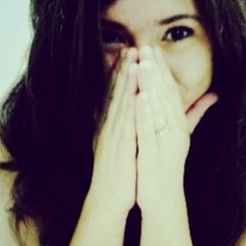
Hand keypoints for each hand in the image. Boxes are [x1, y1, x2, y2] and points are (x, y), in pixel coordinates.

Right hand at [90, 48, 137, 211]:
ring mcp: (112, 136)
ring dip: (125, 82)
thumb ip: (115, 128)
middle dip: (123, 70)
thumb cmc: (117, 172)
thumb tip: (114, 114)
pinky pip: (125, 123)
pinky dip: (130, 106)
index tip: (128, 54)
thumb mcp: (115, 146)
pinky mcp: (120, 147)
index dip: (120, 74)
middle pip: (115, 94)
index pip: (114, 95)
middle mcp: (108, 127)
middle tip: (130, 47)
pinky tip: (136, 92)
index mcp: (109, 126)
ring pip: (119, 104)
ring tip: (132, 61)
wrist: (109, 198)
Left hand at [135, 46, 217, 207]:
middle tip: (146, 46)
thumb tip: (214, 95)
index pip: (171, 91)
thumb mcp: (183, 136)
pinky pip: (150, 131)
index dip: (163, 69)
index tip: (154, 48)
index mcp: (179, 124)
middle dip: (156, 70)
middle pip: (165, 95)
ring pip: (158, 109)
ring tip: (143, 63)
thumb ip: (194, 114)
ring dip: (151, 85)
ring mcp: (166, 142)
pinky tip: (140, 96)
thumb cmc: (167, 165)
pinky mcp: (154, 154)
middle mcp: (176, 130)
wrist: (164, 198)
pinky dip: (146, 113)